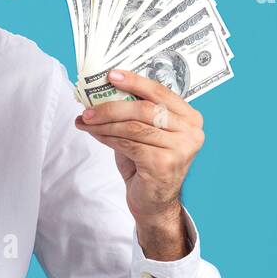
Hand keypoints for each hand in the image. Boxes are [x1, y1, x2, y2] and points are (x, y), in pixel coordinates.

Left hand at [73, 68, 204, 227]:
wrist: (155, 202)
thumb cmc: (148, 164)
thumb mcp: (145, 134)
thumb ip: (134, 114)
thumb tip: (102, 93)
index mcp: (190, 117)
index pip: (160, 92)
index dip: (135, 81)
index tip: (111, 75)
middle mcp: (191, 131)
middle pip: (145, 109)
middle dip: (111, 107)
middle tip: (88, 109)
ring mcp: (181, 148)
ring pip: (133, 127)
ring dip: (104, 124)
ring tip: (86, 122)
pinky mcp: (164, 163)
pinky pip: (128, 144)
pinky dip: (107, 138)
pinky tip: (95, 135)